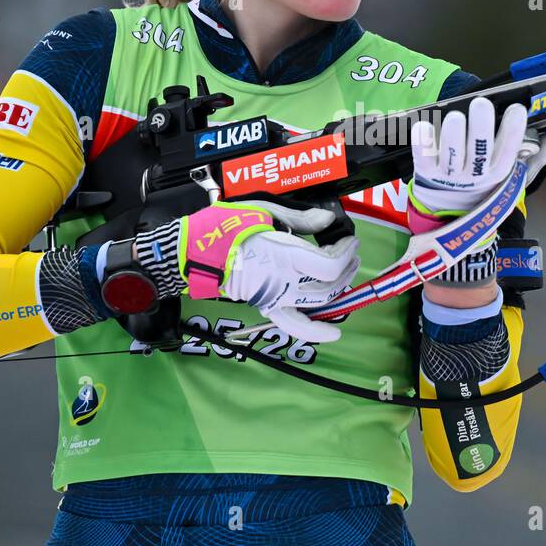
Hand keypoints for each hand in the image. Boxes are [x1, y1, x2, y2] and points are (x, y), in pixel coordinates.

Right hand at [151, 200, 357, 342]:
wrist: (194, 252)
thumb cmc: (224, 227)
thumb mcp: (264, 211)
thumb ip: (299, 219)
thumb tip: (327, 220)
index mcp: (285, 257)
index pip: (329, 266)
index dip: (346, 254)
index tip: (350, 241)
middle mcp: (284, 282)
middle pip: (328, 285)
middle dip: (346, 269)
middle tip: (352, 254)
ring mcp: (276, 297)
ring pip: (318, 303)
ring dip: (338, 290)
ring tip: (347, 275)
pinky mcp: (266, 305)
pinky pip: (293, 325)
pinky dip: (315, 332)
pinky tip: (333, 334)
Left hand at [409, 97, 528, 216]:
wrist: (454, 212)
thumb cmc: (489, 183)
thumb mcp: (518, 171)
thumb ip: (543, 152)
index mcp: (500, 171)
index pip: (509, 152)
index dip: (512, 132)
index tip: (517, 109)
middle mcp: (475, 175)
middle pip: (480, 153)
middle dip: (481, 129)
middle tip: (482, 104)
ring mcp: (450, 177)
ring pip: (453, 156)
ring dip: (453, 137)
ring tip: (455, 116)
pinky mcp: (427, 174)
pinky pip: (424, 160)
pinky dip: (423, 145)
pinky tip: (423, 127)